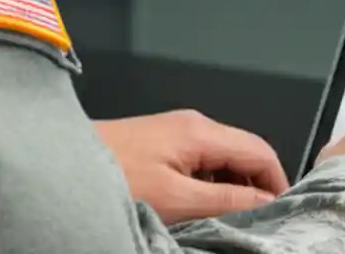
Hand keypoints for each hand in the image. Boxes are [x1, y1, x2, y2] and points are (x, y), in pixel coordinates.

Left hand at [95, 110, 289, 223]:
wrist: (60, 163)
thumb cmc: (114, 179)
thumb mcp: (175, 199)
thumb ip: (225, 201)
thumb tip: (266, 201)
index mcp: (202, 132)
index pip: (261, 151)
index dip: (278, 182)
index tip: (283, 211)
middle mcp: (194, 124)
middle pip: (244, 152)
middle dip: (256, 185)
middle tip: (257, 220)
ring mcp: (176, 131)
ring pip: (222, 159)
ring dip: (232, 187)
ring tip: (229, 219)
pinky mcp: (161, 142)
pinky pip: (200, 161)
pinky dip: (209, 184)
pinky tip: (200, 207)